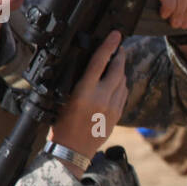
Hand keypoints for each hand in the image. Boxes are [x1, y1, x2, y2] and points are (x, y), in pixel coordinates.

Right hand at [50, 31, 127, 163]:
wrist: (72, 150)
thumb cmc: (62, 125)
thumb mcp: (65, 99)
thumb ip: (80, 83)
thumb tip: (92, 66)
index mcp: (84, 92)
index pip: (100, 61)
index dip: (109, 45)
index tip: (116, 35)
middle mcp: (101, 98)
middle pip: (117, 69)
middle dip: (119, 55)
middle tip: (119, 46)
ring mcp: (112, 107)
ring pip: (123, 81)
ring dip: (121, 70)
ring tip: (116, 63)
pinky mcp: (118, 115)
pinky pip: (124, 94)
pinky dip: (121, 84)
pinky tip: (117, 82)